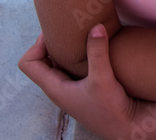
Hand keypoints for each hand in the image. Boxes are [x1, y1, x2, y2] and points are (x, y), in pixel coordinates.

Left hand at [19, 25, 155, 138]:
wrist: (127, 128)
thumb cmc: (110, 110)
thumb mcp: (103, 79)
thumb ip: (98, 53)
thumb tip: (96, 27)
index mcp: (54, 88)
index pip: (28, 63)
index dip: (36, 45)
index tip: (56, 33)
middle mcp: (59, 88)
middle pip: (41, 60)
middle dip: (51, 43)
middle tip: (68, 29)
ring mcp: (71, 89)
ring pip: (57, 64)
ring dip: (65, 50)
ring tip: (80, 36)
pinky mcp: (84, 88)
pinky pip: (72, 68)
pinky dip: (78, 56)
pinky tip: (93, 49)